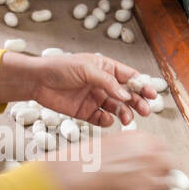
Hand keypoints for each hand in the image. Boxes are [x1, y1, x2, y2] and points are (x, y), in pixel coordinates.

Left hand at [0, 50, 157, 125]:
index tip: (152, 94)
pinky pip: (102, 119)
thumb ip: (107, 82)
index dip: (142, 85)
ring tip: (127, 118)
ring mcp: (95, 99)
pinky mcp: (86, 112)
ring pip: (117, 109)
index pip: (129, 77)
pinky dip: (107, 121)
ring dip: (125, 113)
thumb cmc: (60, 68)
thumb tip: (126, 94)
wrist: (37, 81)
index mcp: (106, 69)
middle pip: (127, 95)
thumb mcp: (86, 69)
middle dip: (137, 102)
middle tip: (145, 110)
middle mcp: (103, 84)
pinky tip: (108, 120)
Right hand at [45, 131, 174, 189]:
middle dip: (166, 170)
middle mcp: (151, 156)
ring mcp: (150, 177)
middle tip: (158, 177)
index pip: (164, 147)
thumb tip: (142, 157)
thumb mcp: (113, 142)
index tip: (158, 163)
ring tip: (144, 188)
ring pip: (167, 184)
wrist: (76, 174)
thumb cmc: (87, 158)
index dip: (160, 157)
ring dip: (159, 186)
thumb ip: (133, 148)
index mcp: (144, 139)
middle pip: (171, 164)